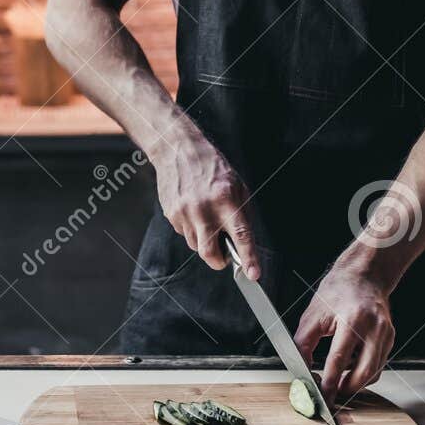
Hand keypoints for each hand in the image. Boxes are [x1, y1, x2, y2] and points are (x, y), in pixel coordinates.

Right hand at [148, 127, 259, 279]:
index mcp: (225, 200)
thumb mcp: (237, 186)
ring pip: (196, 245)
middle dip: (219, 261)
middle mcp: (204, 209)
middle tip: (224, 258)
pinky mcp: (171, 214)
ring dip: (205, 241)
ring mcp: (185, 213)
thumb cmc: (212, 167)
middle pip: (210, 253)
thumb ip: (241, 214)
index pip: (240, 235)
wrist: (178, 150)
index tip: (253, 274)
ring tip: (207, 220)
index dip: (248, 258)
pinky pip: (184, 233)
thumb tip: (242, 242)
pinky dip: (192, 229)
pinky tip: (193, 211)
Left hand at [293, 262, 395, 400]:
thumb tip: (301, 368)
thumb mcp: (313, 315)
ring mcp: (386, 333)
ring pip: (375, 372)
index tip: (323, 396)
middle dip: (347, 389)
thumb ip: (304, 343)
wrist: (363, 275)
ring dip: (357, 383)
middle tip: (332, 395)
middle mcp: (374, 328)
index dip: (330, 381)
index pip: (339, 359)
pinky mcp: (390, 338)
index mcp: (352, 320)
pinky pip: (379, 364)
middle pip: (364, 372)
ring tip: (339, 383)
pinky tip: (350, 369)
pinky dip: (365, 372)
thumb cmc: (337, 292)